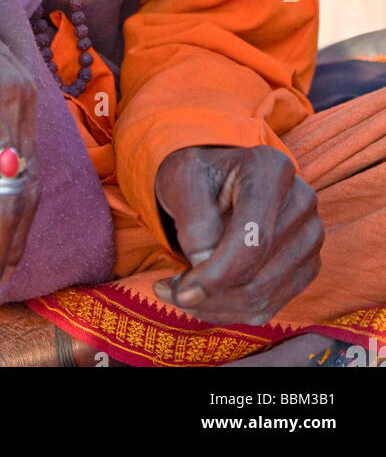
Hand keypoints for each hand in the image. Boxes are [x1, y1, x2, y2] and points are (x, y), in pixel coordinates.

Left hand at [152, 145, 322, 324]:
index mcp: (271, 170)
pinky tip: (204, 296)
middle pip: (257, 275)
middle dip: (208, 293)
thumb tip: (204, 262)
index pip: (252, 239)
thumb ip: (194, 219)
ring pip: (262, 297)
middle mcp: (301, 202)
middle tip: (170, 289)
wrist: (217, 179)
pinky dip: (230, 310)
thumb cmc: (198, 175)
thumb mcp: (182, 179)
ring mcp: (310, 236)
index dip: (216, 274)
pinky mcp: (307, 264)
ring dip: (215, 306)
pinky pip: (268, 306)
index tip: (180, 291)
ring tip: (182, 290)